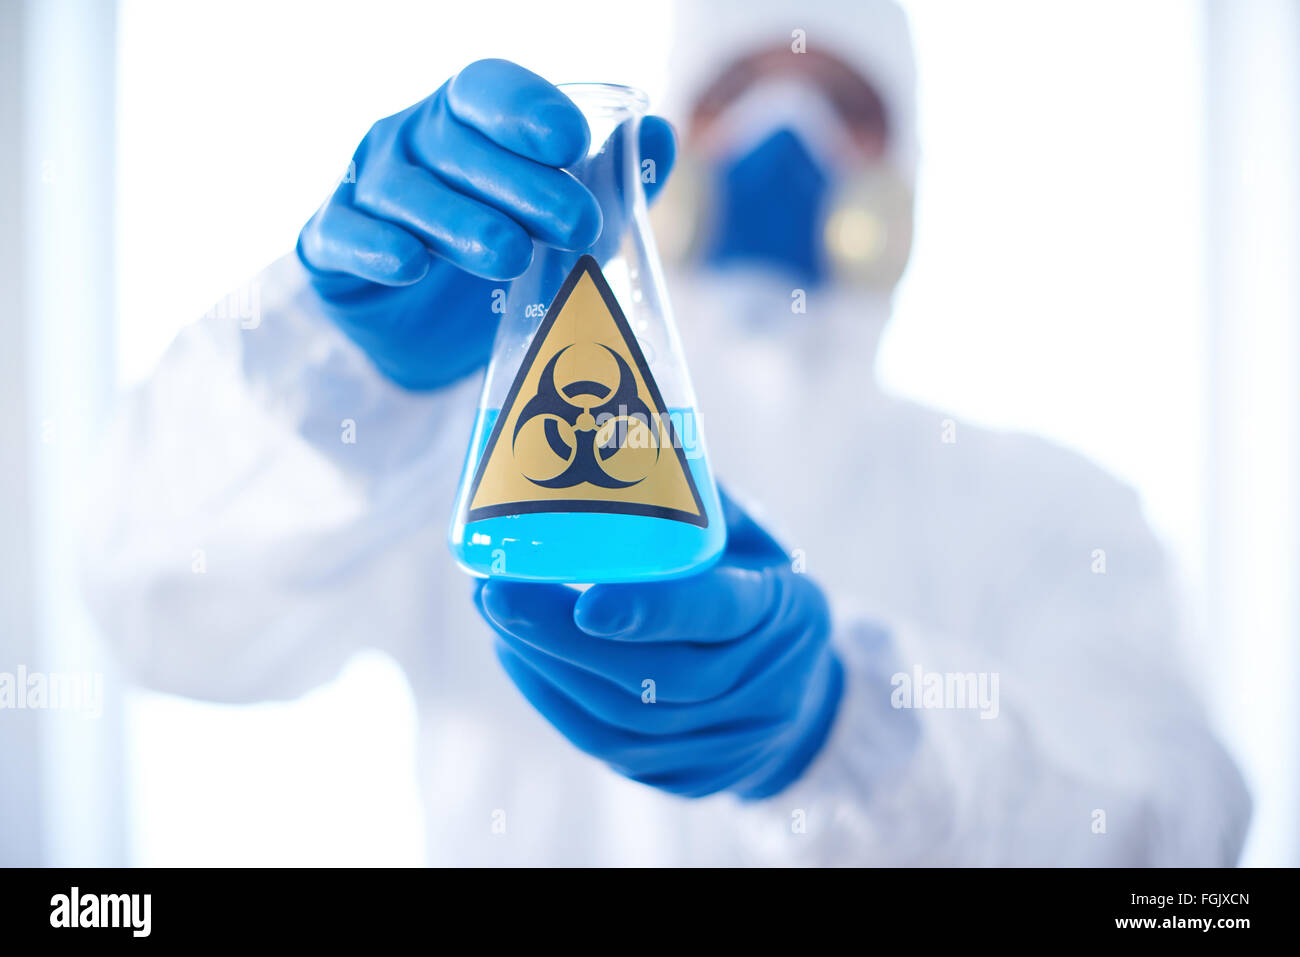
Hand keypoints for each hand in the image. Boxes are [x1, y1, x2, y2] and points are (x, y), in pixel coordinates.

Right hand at [297, 58, 676, 389]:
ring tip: (509, 255)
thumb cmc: (503, 255)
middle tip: (577, 225)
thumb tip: (662, 135)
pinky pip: (344, 234)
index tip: (573, 144)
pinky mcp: (330, 242)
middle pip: (455, 145)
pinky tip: (410, 263)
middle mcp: (411, 140)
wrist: (431, 333)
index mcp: (466, 119)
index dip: (527, 110)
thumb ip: (616, 178)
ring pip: (405, 192)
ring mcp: (367, 188)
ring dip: (457, 220)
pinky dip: (374, 246)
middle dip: (519, 183)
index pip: (488, 90)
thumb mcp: (564, 220)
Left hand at [476, 492, 843, 798]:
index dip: (653, 611)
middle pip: (655, 677)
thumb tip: (614, 439)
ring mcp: (723, 744)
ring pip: (622, 715)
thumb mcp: (757, 541)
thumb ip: (699, 504)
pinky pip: (606, 745)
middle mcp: (760, 689)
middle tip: (496, 589)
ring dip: (545, 663)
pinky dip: (550, 696)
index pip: (719, 616)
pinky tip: (514, 654)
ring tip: (494, 610)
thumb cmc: (763, 593)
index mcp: (787, 616)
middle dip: (561, 636)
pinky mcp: (684, 777)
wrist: (803, 705)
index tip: (584, 598)